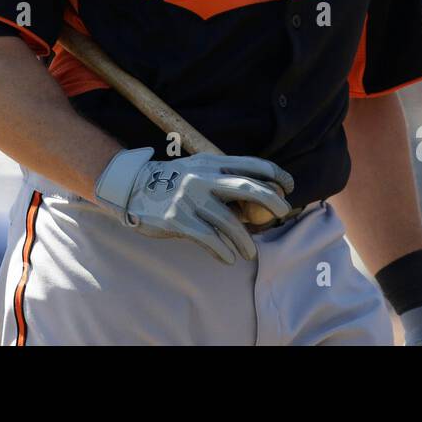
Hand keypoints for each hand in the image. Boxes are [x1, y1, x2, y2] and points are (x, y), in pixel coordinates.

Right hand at [94, 147, 293, 264]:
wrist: (133, 188)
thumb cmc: (174, 184)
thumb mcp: (199, 172)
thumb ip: (225, 183)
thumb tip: (259, 206)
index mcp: (212, 163)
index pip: (252, 165)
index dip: (276, 176)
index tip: (288, 188)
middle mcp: (203, 177)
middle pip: (248, 188)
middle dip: (272, 201)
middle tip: (283, 213)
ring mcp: (190, 197)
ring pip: (230, 222)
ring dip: (245, 241)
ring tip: (249, 253)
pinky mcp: (178, 219)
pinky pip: (209, 239)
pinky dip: (223, 252)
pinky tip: (227, 258)